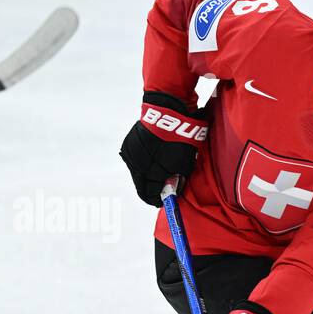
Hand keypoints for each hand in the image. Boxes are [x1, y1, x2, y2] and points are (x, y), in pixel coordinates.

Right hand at [119, 92, 208, 206]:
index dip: (155, 199)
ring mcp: (131, 153)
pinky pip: (134, 160)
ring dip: (144, 176)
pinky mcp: (128, 144)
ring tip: (155, 175)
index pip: (149, 193)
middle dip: (149, 190)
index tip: (160, 202)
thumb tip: (171, 189)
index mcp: (150, 170)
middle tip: (157, 193)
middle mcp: (137, 164)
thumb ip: (176, 179)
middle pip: (140, 185)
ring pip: (136, 173)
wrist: (168, 111)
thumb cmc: (180, 138)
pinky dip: (141, 164)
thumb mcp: (184, 163)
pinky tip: (150, 161)